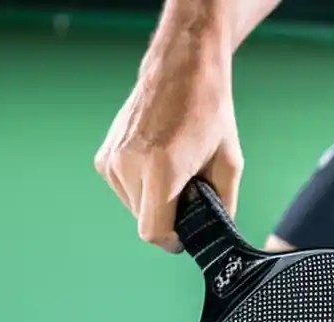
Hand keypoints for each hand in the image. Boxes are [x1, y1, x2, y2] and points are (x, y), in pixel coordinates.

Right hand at [94, 32, 242, 252]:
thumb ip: (223, 205)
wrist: (182, 68)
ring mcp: (111, 159)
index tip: (185, 235)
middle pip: (144, 221)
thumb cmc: (210, 112)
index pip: (152, 232)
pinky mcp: (103, 156)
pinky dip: (141, 187)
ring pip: (133, 207)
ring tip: (174, 171)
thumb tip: (213, 233)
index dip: (172, 241)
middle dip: (168, 217)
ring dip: (154, 201)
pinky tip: (158, 162)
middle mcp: (128, 164)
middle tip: (189, 191)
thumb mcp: (230, 163)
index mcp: (160, 168)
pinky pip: (123, 190)